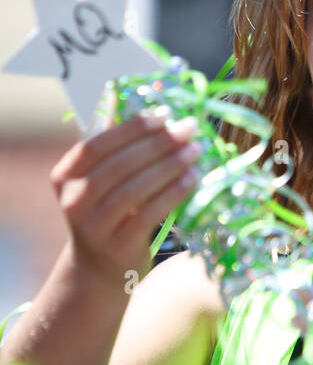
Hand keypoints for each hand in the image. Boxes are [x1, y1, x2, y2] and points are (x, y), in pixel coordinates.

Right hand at [49, 105, 203, 289]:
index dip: (131, 128)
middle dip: (158, 144)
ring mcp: (93, 227)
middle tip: (188, 129)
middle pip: (119, 165)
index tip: (164, 114)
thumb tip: (135, 96)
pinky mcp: (117, 248)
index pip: (97, 145)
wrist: (99, 268)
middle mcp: (73, 201)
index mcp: (65, 176)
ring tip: (195, 150)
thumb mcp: (101, 178)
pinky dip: (173, 193)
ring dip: (169, 166)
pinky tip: (192, 178)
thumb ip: (115, 143)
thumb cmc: (106, 211)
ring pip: (135, 190)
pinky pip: (149, 214)